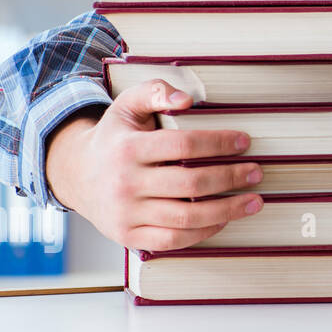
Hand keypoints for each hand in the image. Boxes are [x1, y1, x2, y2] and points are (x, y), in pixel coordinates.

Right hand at [45, 79, 263, 250]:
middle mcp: (125, 183)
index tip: (244, 141)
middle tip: (256, 173)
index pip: (183, 146)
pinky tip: (224, 219)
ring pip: (186, 217)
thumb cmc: (115, 137)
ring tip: (254, 201)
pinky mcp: (128, 236)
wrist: (76, 174)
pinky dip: (204, 232)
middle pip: (190, 184)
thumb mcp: (127, 105)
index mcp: (128, 149)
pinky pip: (173, 240)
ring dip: (227, 210)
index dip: (218, 143)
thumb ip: (155, 92)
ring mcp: (126, 213)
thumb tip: (186, 100)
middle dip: (231, 178)